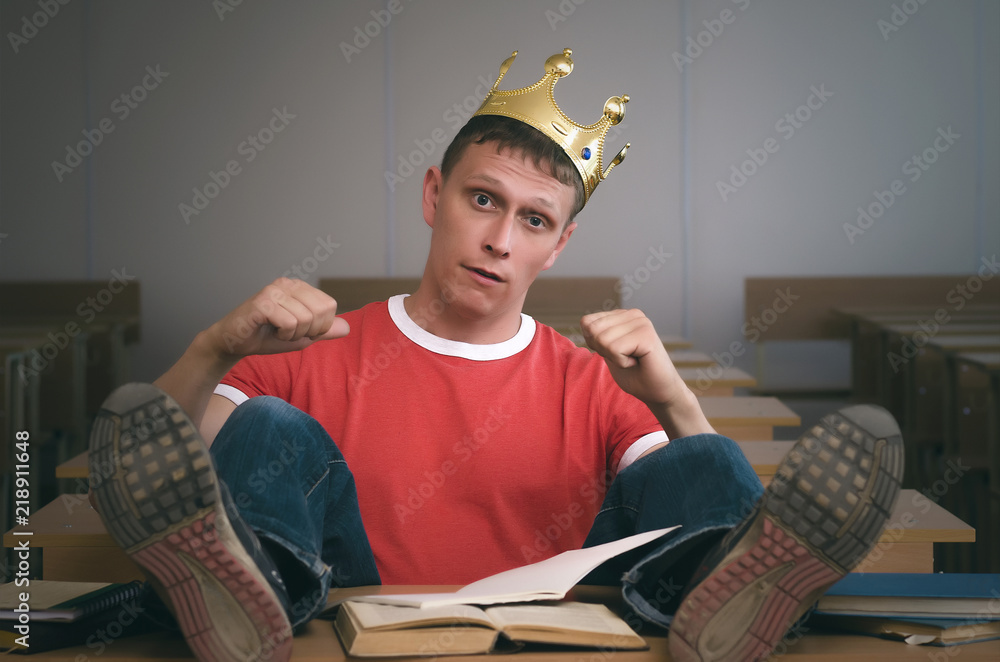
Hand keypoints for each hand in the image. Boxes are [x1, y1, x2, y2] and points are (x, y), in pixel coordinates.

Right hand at [204, 278, 348, 360]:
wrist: (235, 343)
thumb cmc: (266, 337)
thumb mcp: (302, 336)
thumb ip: (324, 331)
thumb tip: (347, 327)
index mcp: (299, 287)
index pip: (330, 306)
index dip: (319, 326)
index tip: (299, 330)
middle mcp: (287, 284)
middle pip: (321, 311)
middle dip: (309, 331)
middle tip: (289, 333)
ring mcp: (274, 290)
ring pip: (305, 319)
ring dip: (293, 334)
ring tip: (277, 331)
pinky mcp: (263, 302)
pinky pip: (290, 323)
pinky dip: (283, 335)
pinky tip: (269, 331)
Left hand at [580, 309, 683, 406]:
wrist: (658, 392)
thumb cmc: (634, 374)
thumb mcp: (608, 352)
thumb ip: (597, 335)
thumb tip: (584, 323)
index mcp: (623, 315)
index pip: (586, 322)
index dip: (594, 344)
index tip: (615, 353)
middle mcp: (633, 314)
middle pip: (592, 330)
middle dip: (603, 350)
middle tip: (625, 358)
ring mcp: (641, 322)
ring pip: (602, 339)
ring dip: (614, 358)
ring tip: (633, 360)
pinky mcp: (646, 334)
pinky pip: (615, 349)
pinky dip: (622, 362)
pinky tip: (638, 362)